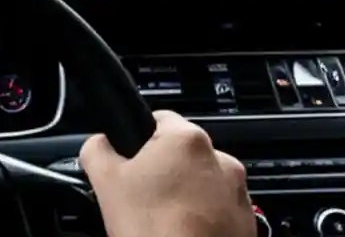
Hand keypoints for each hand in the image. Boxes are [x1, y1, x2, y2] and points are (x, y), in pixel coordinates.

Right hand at [79, 111, 254, 236]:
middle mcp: (221, 159)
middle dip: (163, 172)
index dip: (137, 142)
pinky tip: (183, 234)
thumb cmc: (150, 228)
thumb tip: (99, 143)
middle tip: (141, 198)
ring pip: (202, 183)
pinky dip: (203, 218)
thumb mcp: (104, 181)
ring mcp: (238, 192)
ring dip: (185, 195)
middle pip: (181, 154)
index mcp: (187, 139)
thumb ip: (97, 148)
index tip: (129, 166)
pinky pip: (219, 210)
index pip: (157, 119)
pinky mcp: (247, 222)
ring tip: (164, 221)